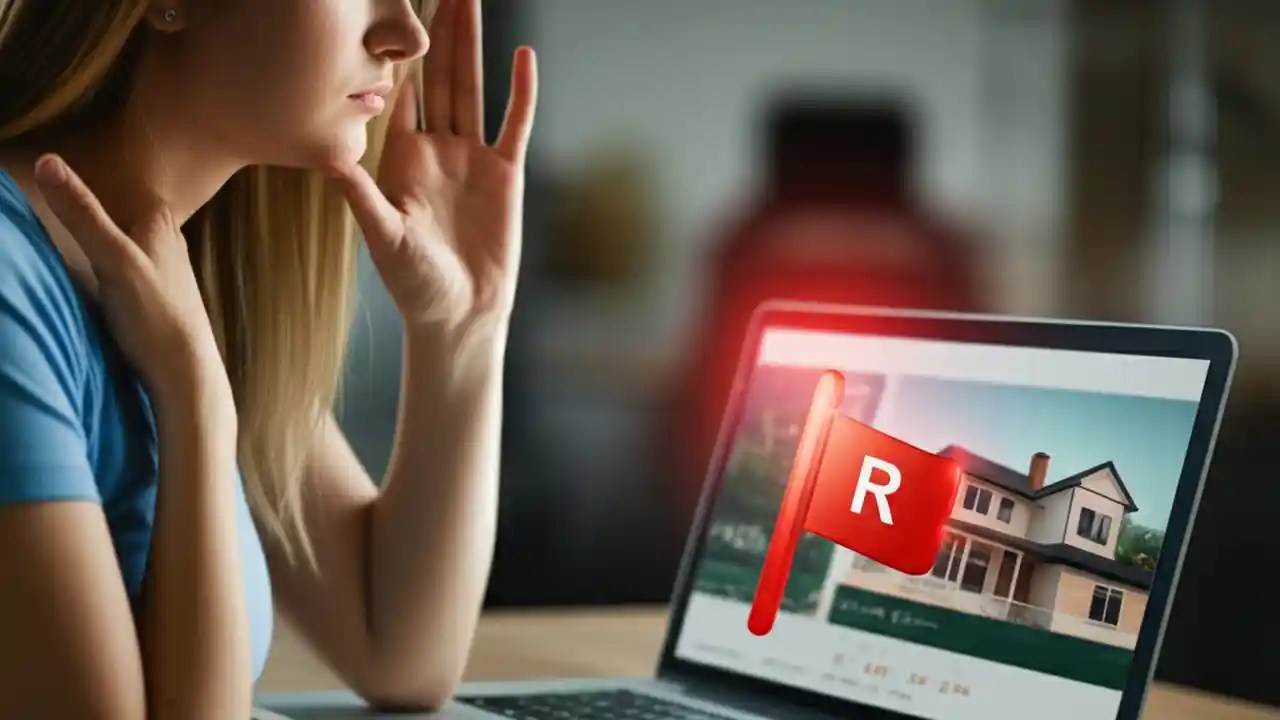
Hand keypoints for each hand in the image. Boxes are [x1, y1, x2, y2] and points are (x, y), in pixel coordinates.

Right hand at [33, 154, 232, 418]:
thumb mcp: (112, 258)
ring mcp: (162, 267)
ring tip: (64, 246)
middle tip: (43, 207)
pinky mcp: (154, 295)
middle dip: (88, 214)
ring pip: (120, 243)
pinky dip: (105, 268)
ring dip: (96, 243)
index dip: (82, 183)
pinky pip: (122, 270)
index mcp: (159, 219)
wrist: (184, 372)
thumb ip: (82, 213)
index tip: (43, 173)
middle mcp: (166, 238)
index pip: (112, 184)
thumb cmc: (154, 314)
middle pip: (116, 214)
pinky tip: (94, 279)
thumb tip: (47, 160)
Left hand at [329, 0, 537, 332]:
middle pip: (439, 75)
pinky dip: (522, 92)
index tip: (394, 8)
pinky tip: (523, 57)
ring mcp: (473, 157)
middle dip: (440, 30)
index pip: (399, 88)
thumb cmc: (415, 283)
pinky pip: (515, 124)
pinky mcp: (506, 173)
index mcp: (402, 156)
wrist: (460, 313)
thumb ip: (362, 196)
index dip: (397, 48)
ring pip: (473, 87)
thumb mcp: (383, 237)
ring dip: (474, 45)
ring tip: (473, 0)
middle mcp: (437, 147)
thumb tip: (329, 159)